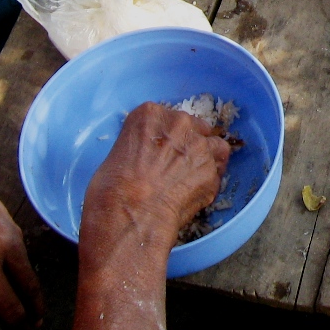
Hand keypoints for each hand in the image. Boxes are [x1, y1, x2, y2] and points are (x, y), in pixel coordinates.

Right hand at [80, 103, 230, 249]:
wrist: (130, 214)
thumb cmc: (112, 190)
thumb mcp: (117, 153)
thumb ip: (142, 145)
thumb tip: (149, 158)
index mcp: (151, 114)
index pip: (170, 118)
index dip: (169, 136)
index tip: (164, 150)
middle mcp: (180, 124)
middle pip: (196, 128)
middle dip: (190, 144)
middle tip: (178, 166)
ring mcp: (200, 146)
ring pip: (215, 146)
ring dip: (207, 159)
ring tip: (193, 178)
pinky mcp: (212, 170)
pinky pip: (217, 172)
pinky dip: (209, 181)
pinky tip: (194, 193)